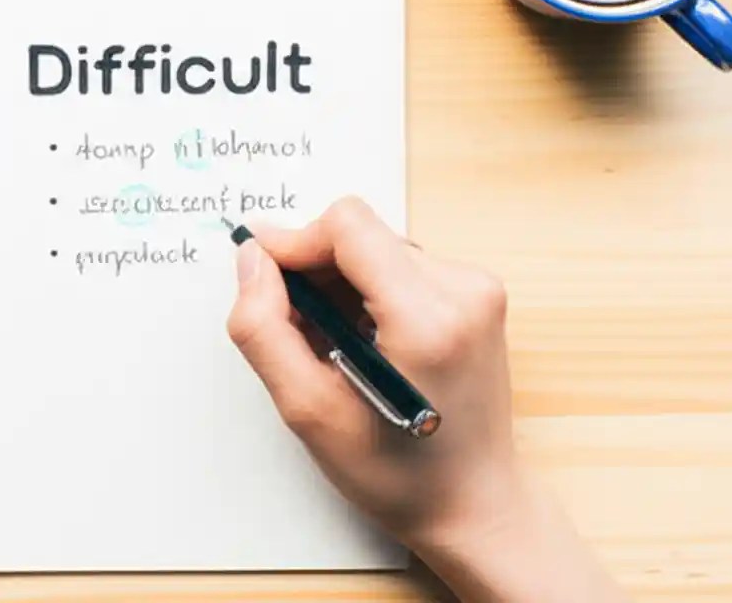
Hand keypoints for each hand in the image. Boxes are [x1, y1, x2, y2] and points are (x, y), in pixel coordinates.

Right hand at [228, 197, 624, 602]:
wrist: (473, 504)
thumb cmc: (398, 474)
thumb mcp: (308, 412)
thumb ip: (264, 329)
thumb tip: (252, 260)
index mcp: (426, 318)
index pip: (347, 225)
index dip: (295, 244)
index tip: (266, 280)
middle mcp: (464, 291)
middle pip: (362, 234)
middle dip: (317, 271)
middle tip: (299, 331)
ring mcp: (478, 290)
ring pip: (379, 247)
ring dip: (342, 284)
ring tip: (334, 346)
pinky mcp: (479, 295)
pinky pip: (403, 265)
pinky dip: (370, 293)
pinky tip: (364, 343)